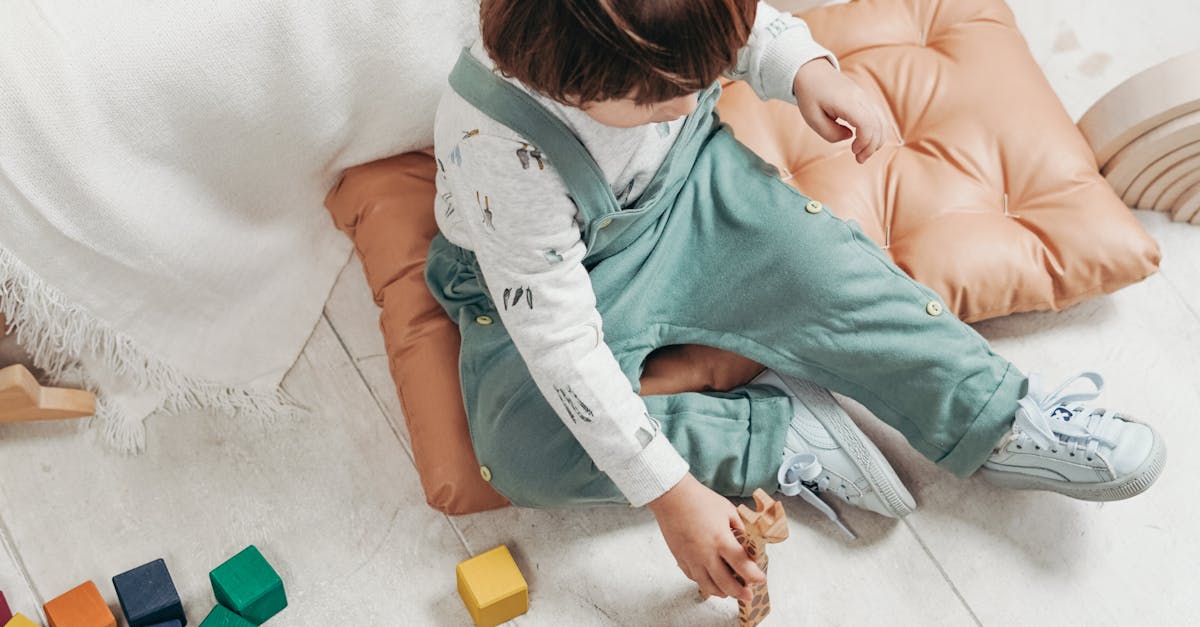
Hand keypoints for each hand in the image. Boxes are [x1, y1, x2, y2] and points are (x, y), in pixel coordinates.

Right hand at [645, 473, 765, 601]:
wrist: (672, 496)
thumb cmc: (699, 500)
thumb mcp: (727, 510)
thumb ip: (739, 528)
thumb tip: (745, 540)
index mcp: (721, 540)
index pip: (742, 565)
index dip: (754, 576)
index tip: (760, 579)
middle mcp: (706, 554)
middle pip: (726, 583)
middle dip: (740, 593)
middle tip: (748, 595)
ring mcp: (692, 559)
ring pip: (708, 585)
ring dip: (722, 592)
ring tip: (729, 593)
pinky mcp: (680, 558)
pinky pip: (693, 578)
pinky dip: (704, 583)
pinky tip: (709, 581)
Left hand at [792, 58, 887, 163]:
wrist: (812, 72)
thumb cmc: (810, 95)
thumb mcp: (812, 118)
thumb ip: (830, 133)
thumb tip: (850, 137)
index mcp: (847, 102)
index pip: (868, 125)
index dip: (865, 142)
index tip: (853, 151)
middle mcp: (861, 98)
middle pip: (878, 125)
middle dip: (872, 146)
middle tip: (859, 159)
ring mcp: (865, 97)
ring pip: (882, 121)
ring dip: (876, 140)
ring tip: (863, 153)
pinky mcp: (865, 99)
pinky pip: (878, 117)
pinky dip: (876, 131)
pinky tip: (864, 141)